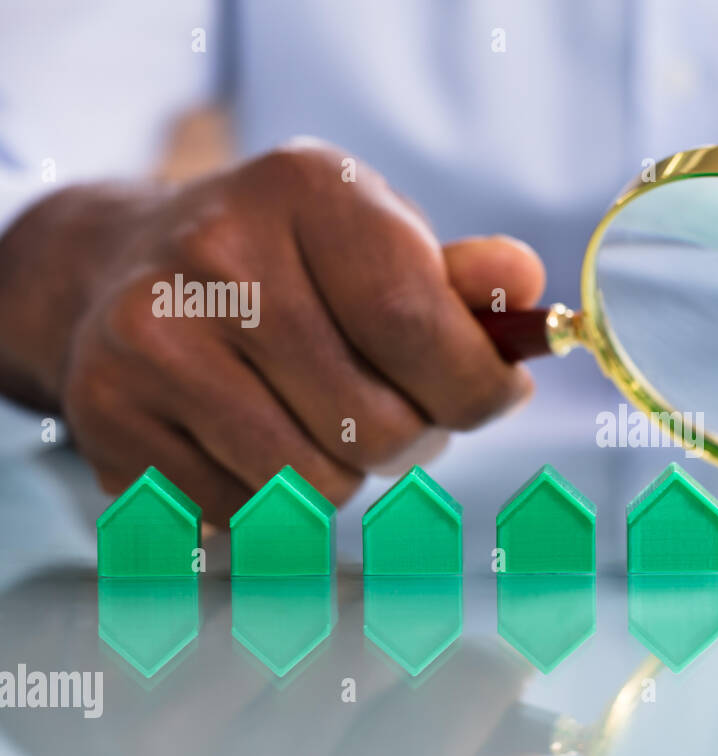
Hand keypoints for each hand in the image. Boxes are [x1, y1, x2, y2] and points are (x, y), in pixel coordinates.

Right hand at [0, 141, 544, 517]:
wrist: (122, 267)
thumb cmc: (289, 266)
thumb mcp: (376, 240)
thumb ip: (457, 280)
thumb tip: (522, 286)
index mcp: (303, 189)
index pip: (415, 322)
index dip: (477, 388)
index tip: (492, 398)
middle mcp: (214, 252)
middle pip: (373, 423)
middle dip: (411, 439)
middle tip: (391, 411)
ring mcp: (149, 336)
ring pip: (313, 486)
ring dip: (343, 476)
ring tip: (318, 423)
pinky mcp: (107, 414)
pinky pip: (245, 517)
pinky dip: (272, 504)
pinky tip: (247, 440)